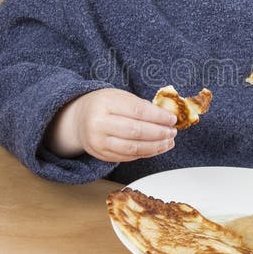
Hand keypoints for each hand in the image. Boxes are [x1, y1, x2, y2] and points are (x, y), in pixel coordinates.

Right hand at [43, 88, 177, 161]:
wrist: (79, 119)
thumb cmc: (104, 105)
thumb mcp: (119, 96)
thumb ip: (141, 105)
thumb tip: (166, 116)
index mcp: (104, 103)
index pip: (137, 111)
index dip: (158, 117)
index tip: (172, 119)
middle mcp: (98, 124)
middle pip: (135, 132)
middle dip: (159, 133)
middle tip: (172, 132)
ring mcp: (98, 142)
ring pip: (133, 148)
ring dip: (155, 147)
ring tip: (169, 142)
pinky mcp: (101, 155)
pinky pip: (128, 157)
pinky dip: (146, 153)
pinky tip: (157, 148)